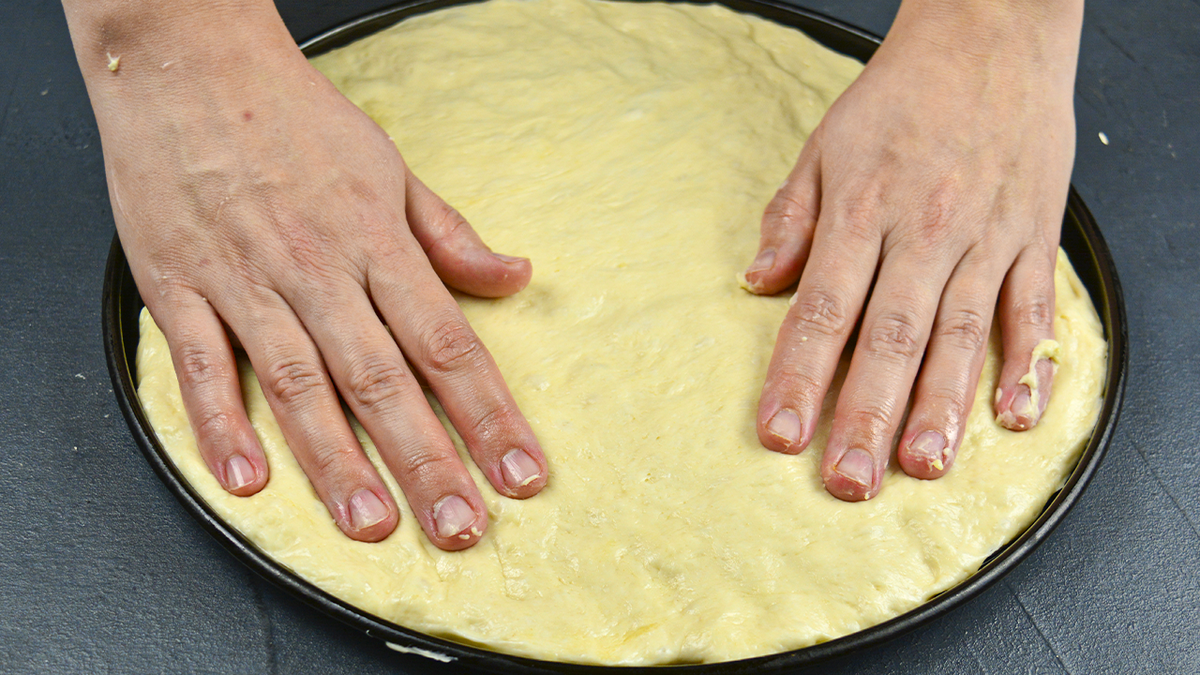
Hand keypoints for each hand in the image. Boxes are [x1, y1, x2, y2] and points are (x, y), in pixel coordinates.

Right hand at [67, 1, 546, 547]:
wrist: (188, 62)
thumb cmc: (294, 118)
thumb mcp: (391, 167)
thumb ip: (450, 235)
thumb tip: (516, 277)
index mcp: (377, 241)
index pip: (448, 343)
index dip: (490, 415)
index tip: (521, 473)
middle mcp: (319, 269)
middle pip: (384, 380)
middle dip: (428, 461)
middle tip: (462, 528)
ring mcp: (246, 281)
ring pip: (300, 385)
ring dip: (337, 462)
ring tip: (374, 525)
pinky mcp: (180, 287)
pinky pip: (203, 365)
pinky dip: (222, 423)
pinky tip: (249, 480)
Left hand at [741, 1, 1081, 499]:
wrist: (992, 33)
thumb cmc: (903, 94)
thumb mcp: (826, 144)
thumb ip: (792, 219)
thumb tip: (757, 283)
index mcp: (862, 210)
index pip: (822, 309)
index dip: (797, 376)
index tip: (777, 433)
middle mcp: (924, 230)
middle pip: (889, 336)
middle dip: (865, 414)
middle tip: (848, 482)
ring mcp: (984, 236)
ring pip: (960, 334)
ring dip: (940, 407)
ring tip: (921, 468)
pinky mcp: (1032, 235)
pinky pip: (1031, 308)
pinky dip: (1026, 364)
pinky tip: (1011, 417)